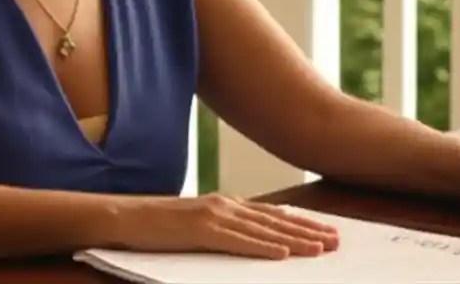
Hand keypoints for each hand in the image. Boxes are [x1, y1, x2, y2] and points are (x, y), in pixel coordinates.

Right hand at [115, 193, 339, 258]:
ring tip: (320, 250)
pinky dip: (263, 247)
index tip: (326, 231)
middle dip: (309, 231)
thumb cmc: (156, 226)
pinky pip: (238, 241)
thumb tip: (254, 238)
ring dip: (295, 241)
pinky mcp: (200, 229)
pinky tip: (282, 254)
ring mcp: (213, 215)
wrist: (122, 216)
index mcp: (226, 205)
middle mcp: (225, 205)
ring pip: (264, 230)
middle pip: (276, 220)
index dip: (302, 223)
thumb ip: (225, 229)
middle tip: (337, 241)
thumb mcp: (197, 224)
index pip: (272, 215)